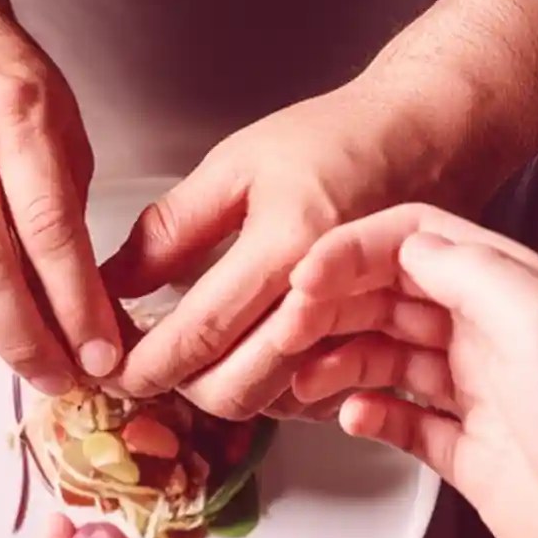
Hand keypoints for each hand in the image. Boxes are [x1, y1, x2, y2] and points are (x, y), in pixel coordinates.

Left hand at [101, 76, 454, 419]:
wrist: (427, 135)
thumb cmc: (336, 138)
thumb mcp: (234, 165)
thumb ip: (170, 230)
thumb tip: (113, 283)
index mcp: (288, 248)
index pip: (199, 334)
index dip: (145, 363)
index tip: (109, 368)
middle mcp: (327, 299)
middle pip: (236, 389)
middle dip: (178, 387)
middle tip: (146, 363)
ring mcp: (361, 328)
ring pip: (273, 401)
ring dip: (221, 389)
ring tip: (191, 354)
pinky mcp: (380, 343)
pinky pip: (314, 398)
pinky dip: (270, 389)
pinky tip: (246, 354)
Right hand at [275, 204, 537, 537]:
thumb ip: (466, 270)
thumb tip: (405, 243)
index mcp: (508, 288)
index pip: (413, 242)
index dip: (352, 251)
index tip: (305, 274)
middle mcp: (485, 332)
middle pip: (385, 298)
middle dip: (330, 307)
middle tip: (287, 329)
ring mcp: (470, 388)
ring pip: (379, 356)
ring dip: (335, 362)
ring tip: (306, 380)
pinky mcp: (458, 444)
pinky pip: (392, 416)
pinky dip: (363, 413)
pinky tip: (351, 417)